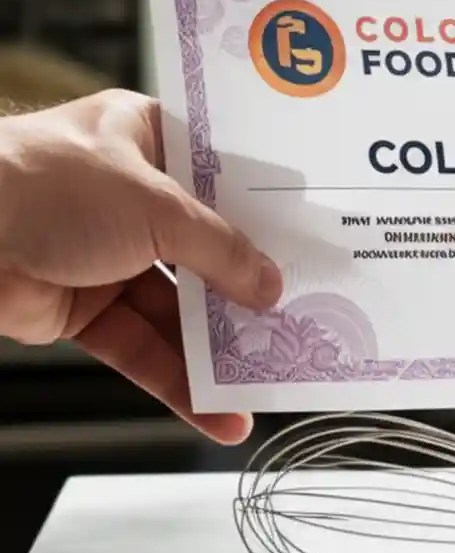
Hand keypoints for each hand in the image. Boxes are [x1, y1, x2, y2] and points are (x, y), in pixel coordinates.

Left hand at [0, 89, 281, 443]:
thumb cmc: (46, 186)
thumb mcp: (156, 207)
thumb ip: (222, 250)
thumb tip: (271, 285)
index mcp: (145, 139)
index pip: (221, 175)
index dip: (266, 209)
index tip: (310, 241)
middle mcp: (129, 194)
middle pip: (206, 249)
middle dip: (248, 291)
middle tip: (300, 318)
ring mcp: (106, 253)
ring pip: (177, 308)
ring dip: (217, 350)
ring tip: (268, 382)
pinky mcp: (83, 308)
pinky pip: (141, 347)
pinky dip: (177, 381)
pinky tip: (218, 413)